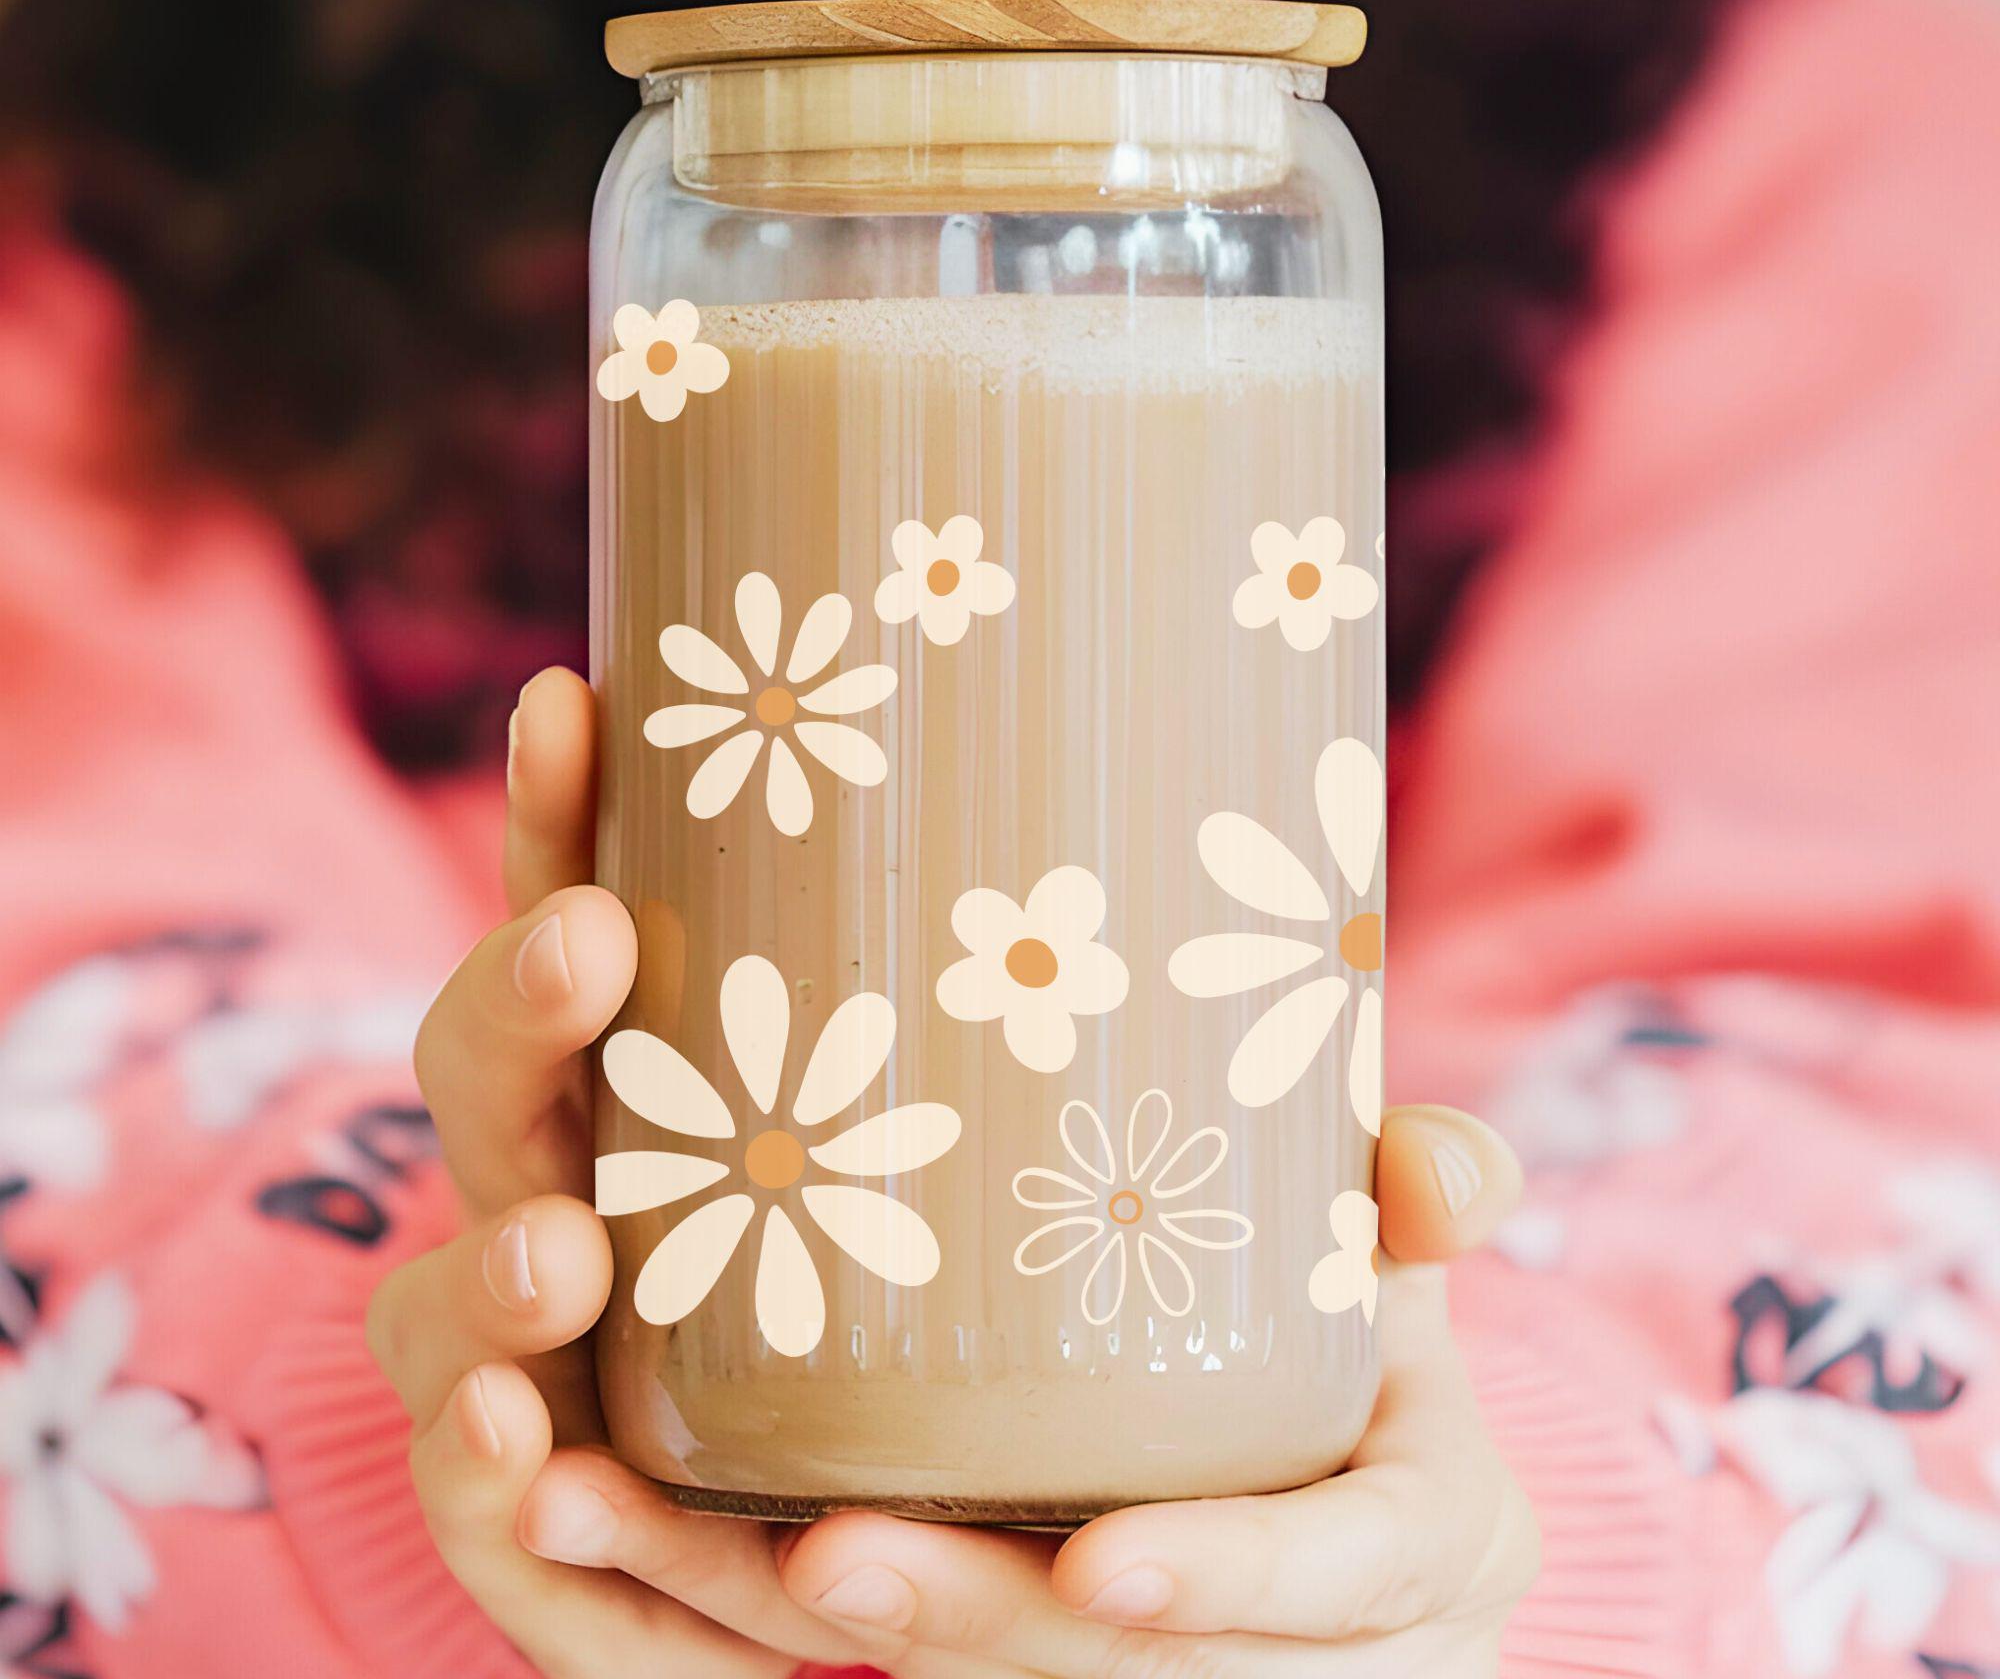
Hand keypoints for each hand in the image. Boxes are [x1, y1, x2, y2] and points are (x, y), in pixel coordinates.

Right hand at [371, 667, 1536, 1677]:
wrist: (1034, 1562)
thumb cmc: (1092, 1336)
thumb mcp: (1192, 1252)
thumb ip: (1311, 1212)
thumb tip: (1458, 1173)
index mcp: (717, 1063)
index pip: (605, 910)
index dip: (567, 806)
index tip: (579, 688)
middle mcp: (612, 1184)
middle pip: (497, 1071)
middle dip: (517, 999)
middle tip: (599, 946)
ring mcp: (580, 1341)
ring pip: (458, 1283)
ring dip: (482, 1262)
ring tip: (566, 1252)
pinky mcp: (589, 1503)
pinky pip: (490, 1497)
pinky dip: (489, 1482)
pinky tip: (532, 1472)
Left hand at [770, 1198, 1539, 1675]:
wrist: (1357, 1499)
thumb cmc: (1368, 1365)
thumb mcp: (1401, 1284)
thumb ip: (1410, 1206)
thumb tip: (1434, 1158)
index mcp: (1427, 1551)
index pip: (1344, 1579)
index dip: (1225, 1580)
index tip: (1095, 1567)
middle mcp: (1335, 1664)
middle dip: (983, 1631)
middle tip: (825, 1557)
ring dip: (883, 1647)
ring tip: (733, 1561)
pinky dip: (861, 1644)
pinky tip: (712, 1575)